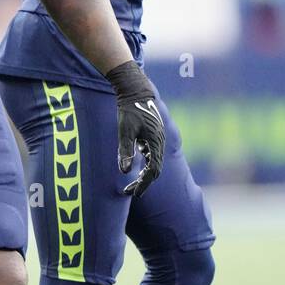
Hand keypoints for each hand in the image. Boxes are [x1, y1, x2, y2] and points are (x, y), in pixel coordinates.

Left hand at [106, 60, 165, 198]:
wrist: (136, 90)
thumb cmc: (129, 109)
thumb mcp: (124, 131)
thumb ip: (125, 151)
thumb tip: (124, 171)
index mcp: (155, 143)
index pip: (154, 170)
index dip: (144, 184)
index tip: (134, 194)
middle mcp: (159, 142)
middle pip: (154, 169)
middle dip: (142, 182)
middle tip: (129, 192)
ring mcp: (157, 139)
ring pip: (153, 162)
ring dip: (143, 174)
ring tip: (130, 185)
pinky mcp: (153, 135)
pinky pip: (151, 154)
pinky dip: (144, 164)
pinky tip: (135, 168)